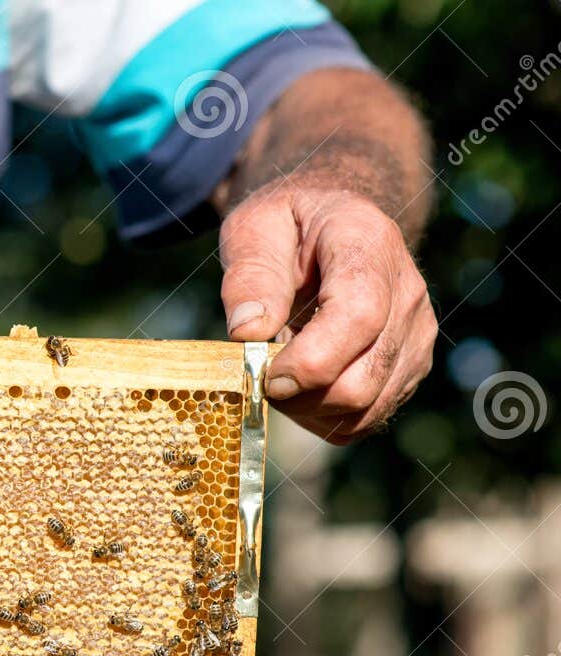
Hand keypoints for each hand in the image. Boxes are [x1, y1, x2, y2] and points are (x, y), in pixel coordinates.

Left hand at [219, 183, 434, 443]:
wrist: (333, 227)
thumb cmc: (287, 228)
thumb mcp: (254, 228)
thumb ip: (251, 274)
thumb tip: (248, 332)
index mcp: (369, 245)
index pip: (359, 316)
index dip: (312, 361)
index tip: (268, 377)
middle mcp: (408, 292)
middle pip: (363, 378)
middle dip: (301, 396)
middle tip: (260, 376)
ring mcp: (415, 334)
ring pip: (365, 408)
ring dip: (309, 411)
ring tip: (280, 374)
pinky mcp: (409, 367)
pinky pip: (365, 420)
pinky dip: (324, 419)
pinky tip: (301, 389)